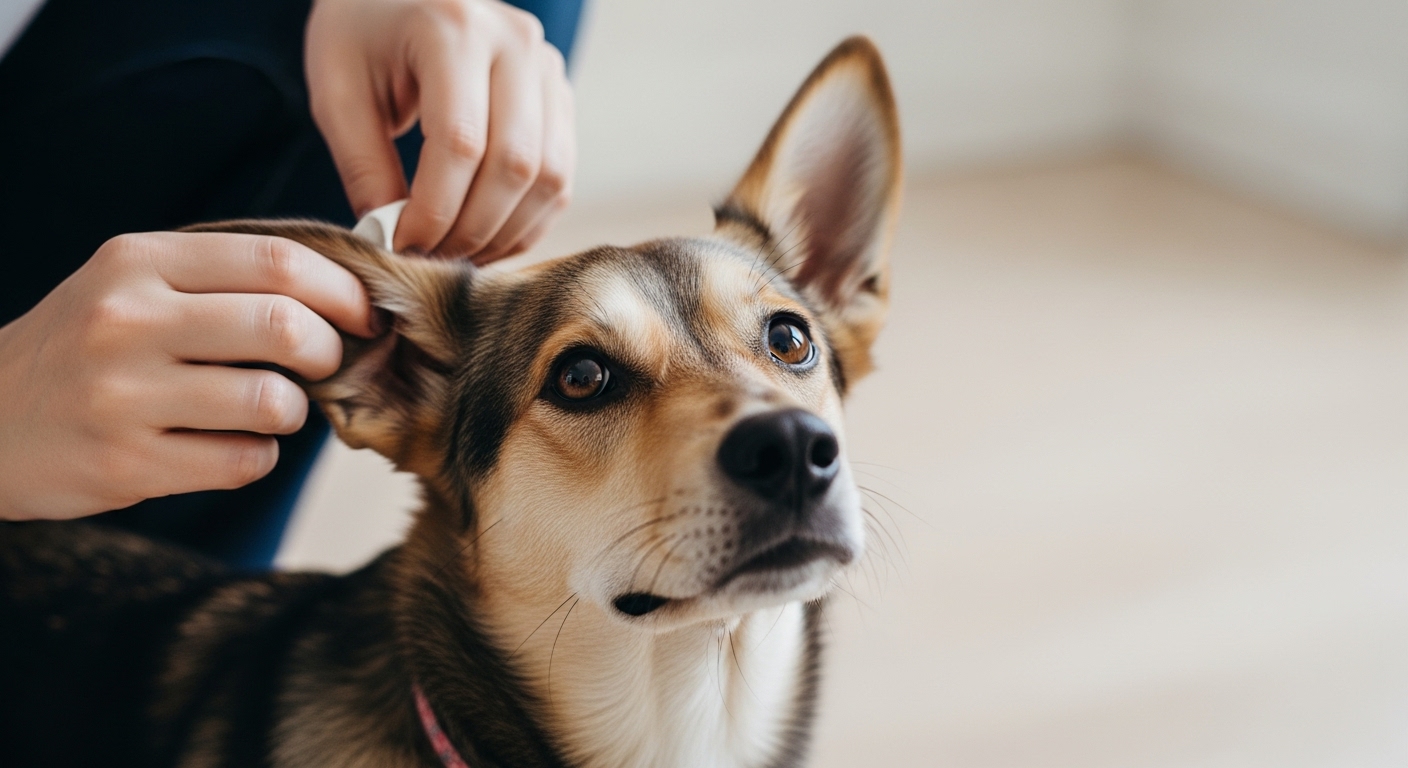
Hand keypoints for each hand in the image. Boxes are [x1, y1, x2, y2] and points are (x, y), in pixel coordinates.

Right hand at [0, 233, 376, 520]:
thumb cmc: (85, 346)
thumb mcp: (134, 282)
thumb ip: (225, 276)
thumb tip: (346, 289)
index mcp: (138, 261)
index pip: (277, 262)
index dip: (342, 292)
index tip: (364, 316)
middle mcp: (127, 321)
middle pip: (285, 327)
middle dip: (328, 351)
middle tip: (322, 364)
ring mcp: (123, 395)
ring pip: (273, 402)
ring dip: (294, 412)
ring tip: (269, 408)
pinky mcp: (126, 464)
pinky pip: (245, 462)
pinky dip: (257, 457)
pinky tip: (228, 446)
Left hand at [306, 0, 574, 262]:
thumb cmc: (360, 37)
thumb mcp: (338, 92)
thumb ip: (364, 166)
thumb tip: (394, 242)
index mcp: (453, 28)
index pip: (460, 142)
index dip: (435, 210)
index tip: (401, 244)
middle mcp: (515, 43)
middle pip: (515, 165)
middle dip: (470, 230)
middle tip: (428, 258)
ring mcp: (547, 68)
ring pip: (549, 179)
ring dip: (504, 233)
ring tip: (456, 255)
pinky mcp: (559, 95)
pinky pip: (561, 178)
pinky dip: (527, 221)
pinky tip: (485, 237)